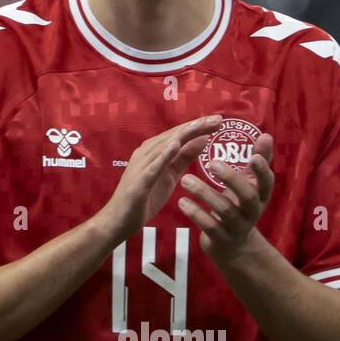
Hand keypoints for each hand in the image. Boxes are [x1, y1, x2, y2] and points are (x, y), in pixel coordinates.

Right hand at [101, 114, 222, 240]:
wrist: (119, 221)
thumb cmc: (145, 198)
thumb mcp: (170, 176)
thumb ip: (184, 158)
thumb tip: (203, 140)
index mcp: (155, 152)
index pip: (180, 135)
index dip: (199, 126)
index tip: (220, 120)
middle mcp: (147, 154)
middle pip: (174, 136)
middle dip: (196, 126)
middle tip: (218, 119)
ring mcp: (141, 167)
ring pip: (164, 147)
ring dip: (183, 135)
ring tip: (201, 125)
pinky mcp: (138, 183)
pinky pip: (152, 168)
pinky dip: (163, 156)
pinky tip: (175, 145)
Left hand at [177, 133, 273, 261]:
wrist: (231, 246)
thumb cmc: (238, 206)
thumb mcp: (248, 184)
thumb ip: (257, 161)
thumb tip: (266, 135)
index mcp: (260, 196)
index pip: (267, 182)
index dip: (262, 170)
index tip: (253, 156)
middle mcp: (252, 212)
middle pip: (247, 196)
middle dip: (231, 179)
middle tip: (212, 162)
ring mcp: (237, 227)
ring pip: (224, 210)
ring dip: (204, 193)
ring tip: (185, 179)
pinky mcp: (221, 239)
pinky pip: (209, 226)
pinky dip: (195, 214)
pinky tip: (181, 202)